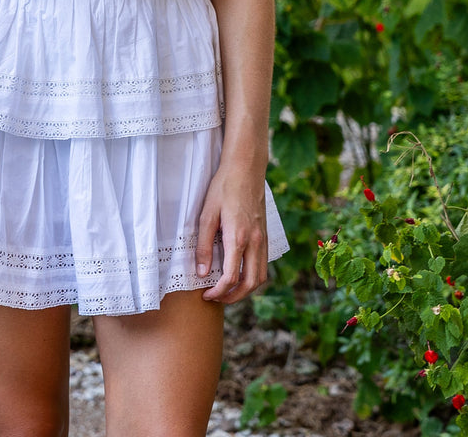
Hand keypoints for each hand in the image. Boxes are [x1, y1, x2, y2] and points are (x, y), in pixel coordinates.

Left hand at [195, 162, 268, 303]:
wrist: (246, 168)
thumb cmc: (224, 188)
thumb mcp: (207, 214)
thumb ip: (203, 244)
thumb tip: (202, 272)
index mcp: (238, 238)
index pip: (231, 278)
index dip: (218, 292)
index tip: (206, 295)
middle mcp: (255, 242)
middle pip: (251, 284)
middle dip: (234, 297)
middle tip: (216, 299)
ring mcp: (263, 239)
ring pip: (261, 277)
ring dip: (246, 290)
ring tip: (228, 291)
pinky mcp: (265, 235)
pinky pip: (263, 264)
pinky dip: (253, 276)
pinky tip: (239, 273)